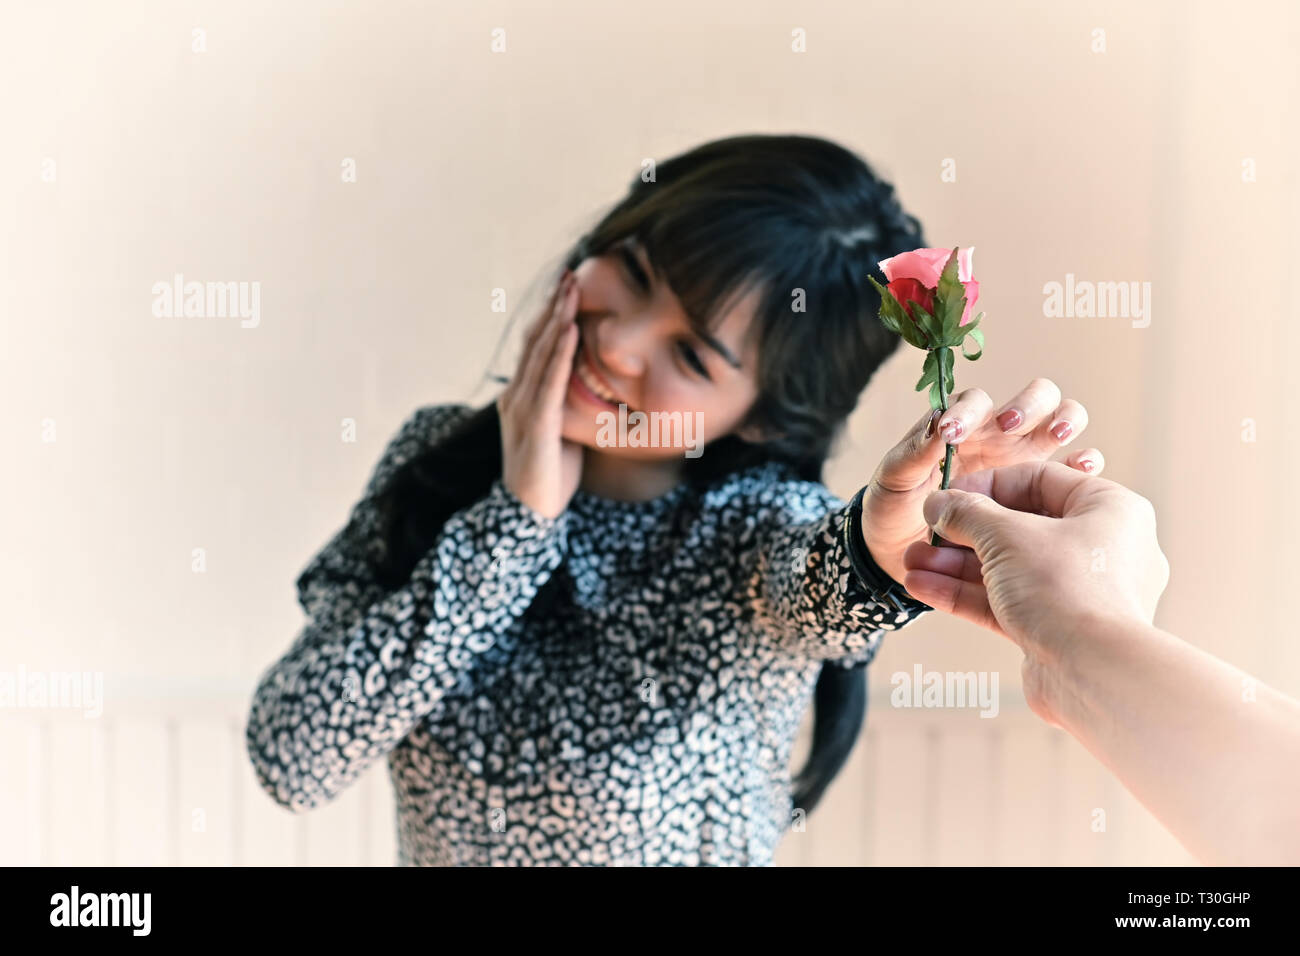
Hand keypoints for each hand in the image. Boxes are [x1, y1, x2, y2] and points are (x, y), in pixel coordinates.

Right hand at [497, 269, 583, 519]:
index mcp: (519, 397)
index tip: (566, 287)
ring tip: (571, 290)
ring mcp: (523, 410)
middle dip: (553, 306)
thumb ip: (566, 407)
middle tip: (570, 273)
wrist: (528, 516)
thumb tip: (590, 387)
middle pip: (535, 341)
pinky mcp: (538, 426)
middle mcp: (516, 397)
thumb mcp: (559, 433)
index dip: (549, 315)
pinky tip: (570, 331)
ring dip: (557, 319)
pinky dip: (560, 355)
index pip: (534, 347)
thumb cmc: (549, 477)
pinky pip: (549, 383)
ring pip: (541, 355)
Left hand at [860, 377, 1101, 585]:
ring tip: (1056, 435)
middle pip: (1033, 400)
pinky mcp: (1046, 494)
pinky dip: (1084, 465)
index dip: (968, 412)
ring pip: (1061, 423)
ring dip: (1064, 420)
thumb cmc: (895, 512)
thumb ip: (912, 453)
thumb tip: (937, 422)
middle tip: (1009, 426)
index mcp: (961, 429)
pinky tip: (1081, 471)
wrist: (905, 558)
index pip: (976, 402)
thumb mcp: (894, 482)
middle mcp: (1000, 439)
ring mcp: (1027, 463)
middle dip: (1027, 405)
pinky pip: (1074, 473)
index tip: (951, 433)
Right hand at [900, 460, 1169, 721]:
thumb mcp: (1006, 536)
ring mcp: (1079, 591)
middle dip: (961, 532)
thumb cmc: (1067, 589)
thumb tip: (938, 504)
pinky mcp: (1056, 628)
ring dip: (954, 565)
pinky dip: (965, 594)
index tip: (947, 496)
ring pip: (1006, 568)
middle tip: (924, 532)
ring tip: (910, 564)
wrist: (1093, 673)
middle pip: (1018, 527)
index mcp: (1108, 509)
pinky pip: (1006, 602)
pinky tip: (922, 587)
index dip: (986, 485)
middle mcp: (1100, 547)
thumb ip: (966, 514)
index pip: (1039, 480)